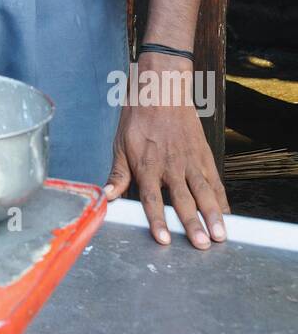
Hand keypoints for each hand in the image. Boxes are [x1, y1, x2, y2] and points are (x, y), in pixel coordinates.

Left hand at [104, 53, 228, 249]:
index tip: (164, 239)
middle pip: (183, 200)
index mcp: (147, 165)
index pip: (152, 199)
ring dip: (213, 215)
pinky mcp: (203, 155)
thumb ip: (118, 174)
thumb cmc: (138, 117)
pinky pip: (215, 180)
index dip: (158, 220)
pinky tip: (227, 215)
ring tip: (220, 235)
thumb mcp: (120, 144)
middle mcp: (170, 166)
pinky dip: (222, 198)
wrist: (161, 88)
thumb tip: (106, 196)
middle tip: (202, 244)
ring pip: (204, 192)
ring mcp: (190, 161)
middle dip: (193, 224)